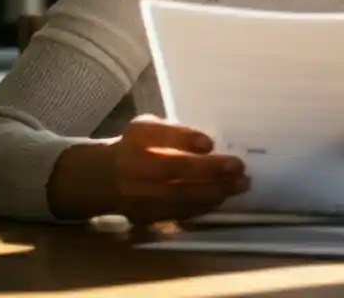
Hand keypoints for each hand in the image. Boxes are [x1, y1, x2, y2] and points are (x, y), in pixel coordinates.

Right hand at [50, 114, 248, 223]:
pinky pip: (178, 212)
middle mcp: (133, 167)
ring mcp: (138, 195)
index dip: (184, 139)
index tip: (210, 143)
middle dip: (209, 170)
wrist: (103, 178)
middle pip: (172, 169)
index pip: (157, 135)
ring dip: (213, 191)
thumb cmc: (137, 146)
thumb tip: (208, 144)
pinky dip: (203, 206)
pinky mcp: (145, 216)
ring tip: (240, 184)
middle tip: (239, 167)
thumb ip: (174, 132)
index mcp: (136, 138)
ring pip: (179, 196)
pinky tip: (223, 197)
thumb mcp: (148, 128)